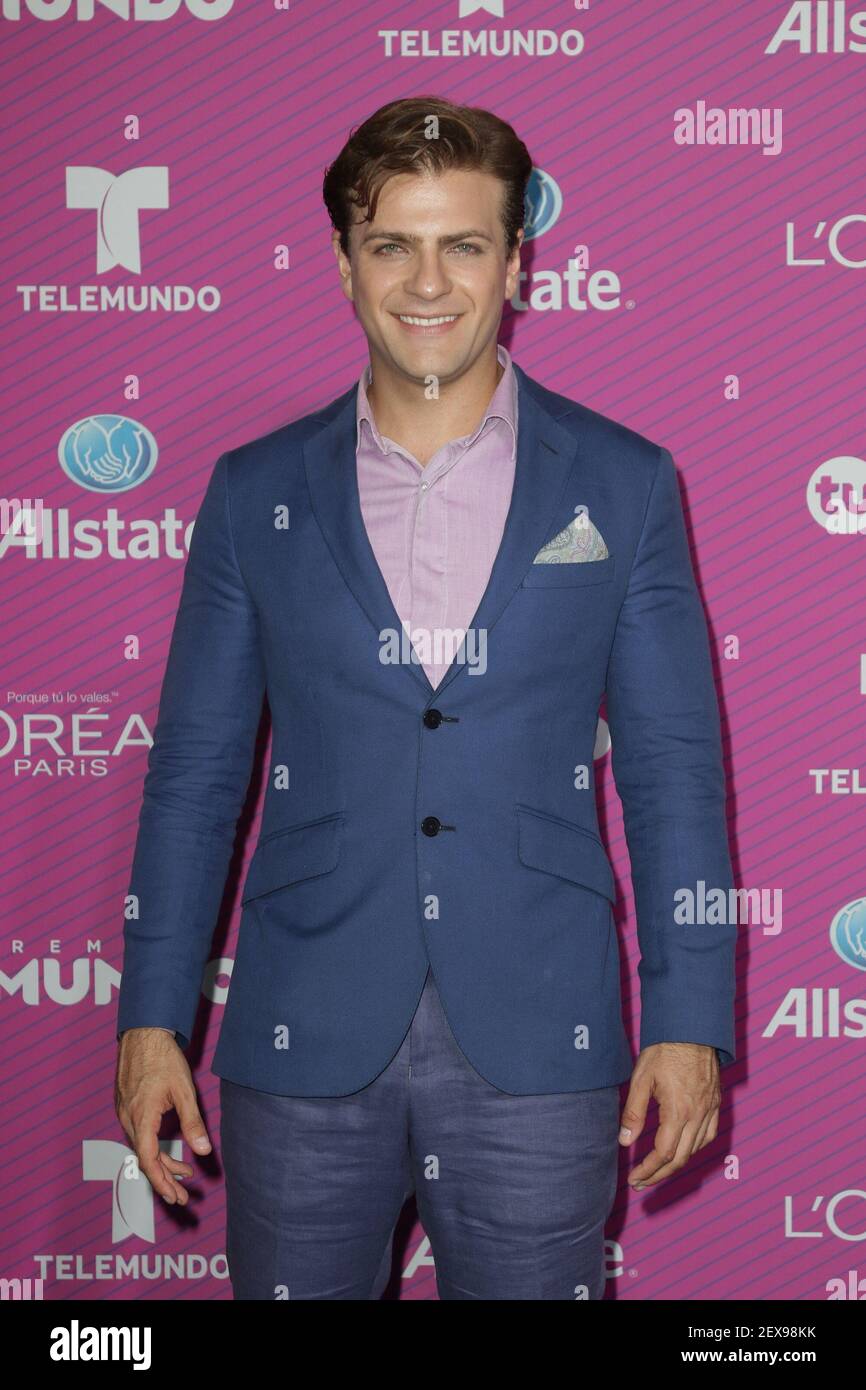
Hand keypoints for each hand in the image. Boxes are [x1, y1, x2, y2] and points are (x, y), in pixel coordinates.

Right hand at [115, 1028, 211, 1205]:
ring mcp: (124, 1112)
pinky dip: (153, 1147)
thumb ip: (193, 1121)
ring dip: (161, 1163)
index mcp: (141, 1117)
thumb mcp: (184, 1090)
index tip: (176, 1197)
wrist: (143, 1033)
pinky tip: (168, 1149)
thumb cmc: (163, 1058)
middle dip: (164, 1179)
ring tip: (184, 1172)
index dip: (162, 1182)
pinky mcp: (125, 1106)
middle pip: (144, 1159)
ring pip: (141, 1147)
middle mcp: (128, 1118)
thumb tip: (203, 1150)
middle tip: (183, 1196)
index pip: (148, 1160)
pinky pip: (138, 1135)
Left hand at [618, 1042, 720, 1189]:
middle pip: (680, 1158)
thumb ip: (633, 1112)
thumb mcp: (641, 1079)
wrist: (692, 1028)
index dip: (648, 1170)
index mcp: (678, 1112)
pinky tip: (683, 1149)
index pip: (663, 1154)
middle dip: (659, 1175)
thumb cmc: (664, 1050)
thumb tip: (625, 1141)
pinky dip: (696, 1148)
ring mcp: (710, 1110)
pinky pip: (709, 1135)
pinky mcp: (716, 1103)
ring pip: (696, 1150)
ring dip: (676, 1165)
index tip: (634, 1178)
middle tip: (642, 1182)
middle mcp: (698, 1116)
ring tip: (658, 1170)